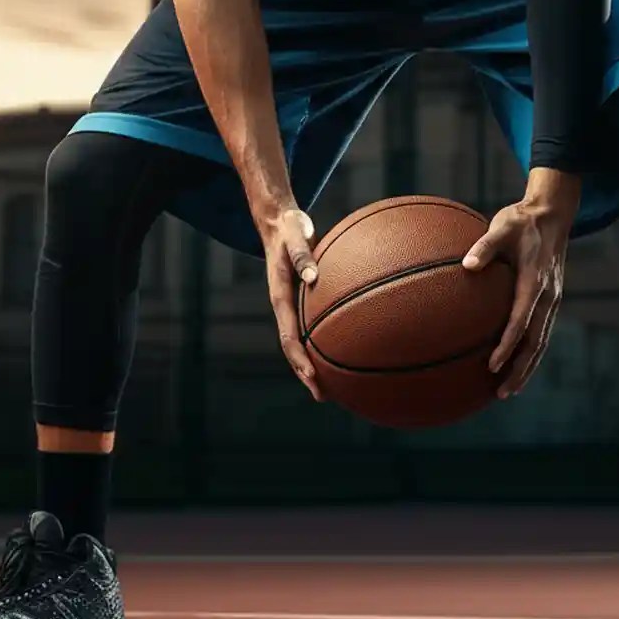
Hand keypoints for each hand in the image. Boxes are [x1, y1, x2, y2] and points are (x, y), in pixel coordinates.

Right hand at [261, 206, 324, 401]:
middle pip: (293, 349)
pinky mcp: (301, 301)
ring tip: (330, 388)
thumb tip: (312, 275)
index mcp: (280, 296)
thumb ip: (303, 254)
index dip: (299, 358)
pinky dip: (321, 345)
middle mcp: (284, 306)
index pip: (289, 336)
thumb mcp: (295, 235)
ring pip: (300, 343)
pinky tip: (339, 353)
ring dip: (312, 366)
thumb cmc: (290, 228)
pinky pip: (309, 328)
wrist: (280, 222)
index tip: (311, 376)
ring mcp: (292, 306)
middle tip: (323, 396)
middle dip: (306, 374)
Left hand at [462, 170, 579, 398]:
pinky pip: (541, 333)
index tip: (493, 365)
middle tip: (501, 393)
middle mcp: (548, 295)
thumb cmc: (521, 221)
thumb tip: (467, 265)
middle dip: (520, 370)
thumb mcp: (501, 226)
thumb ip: (484, 246)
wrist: (552, 214)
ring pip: (541, 342)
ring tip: (508, 390)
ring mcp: (552, 300)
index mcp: (535, 281)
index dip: (507, 345)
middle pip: (535, 342)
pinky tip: (515, 366)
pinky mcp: (551, 300)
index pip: (521, 321)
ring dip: (526, 368)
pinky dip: (530, 354)